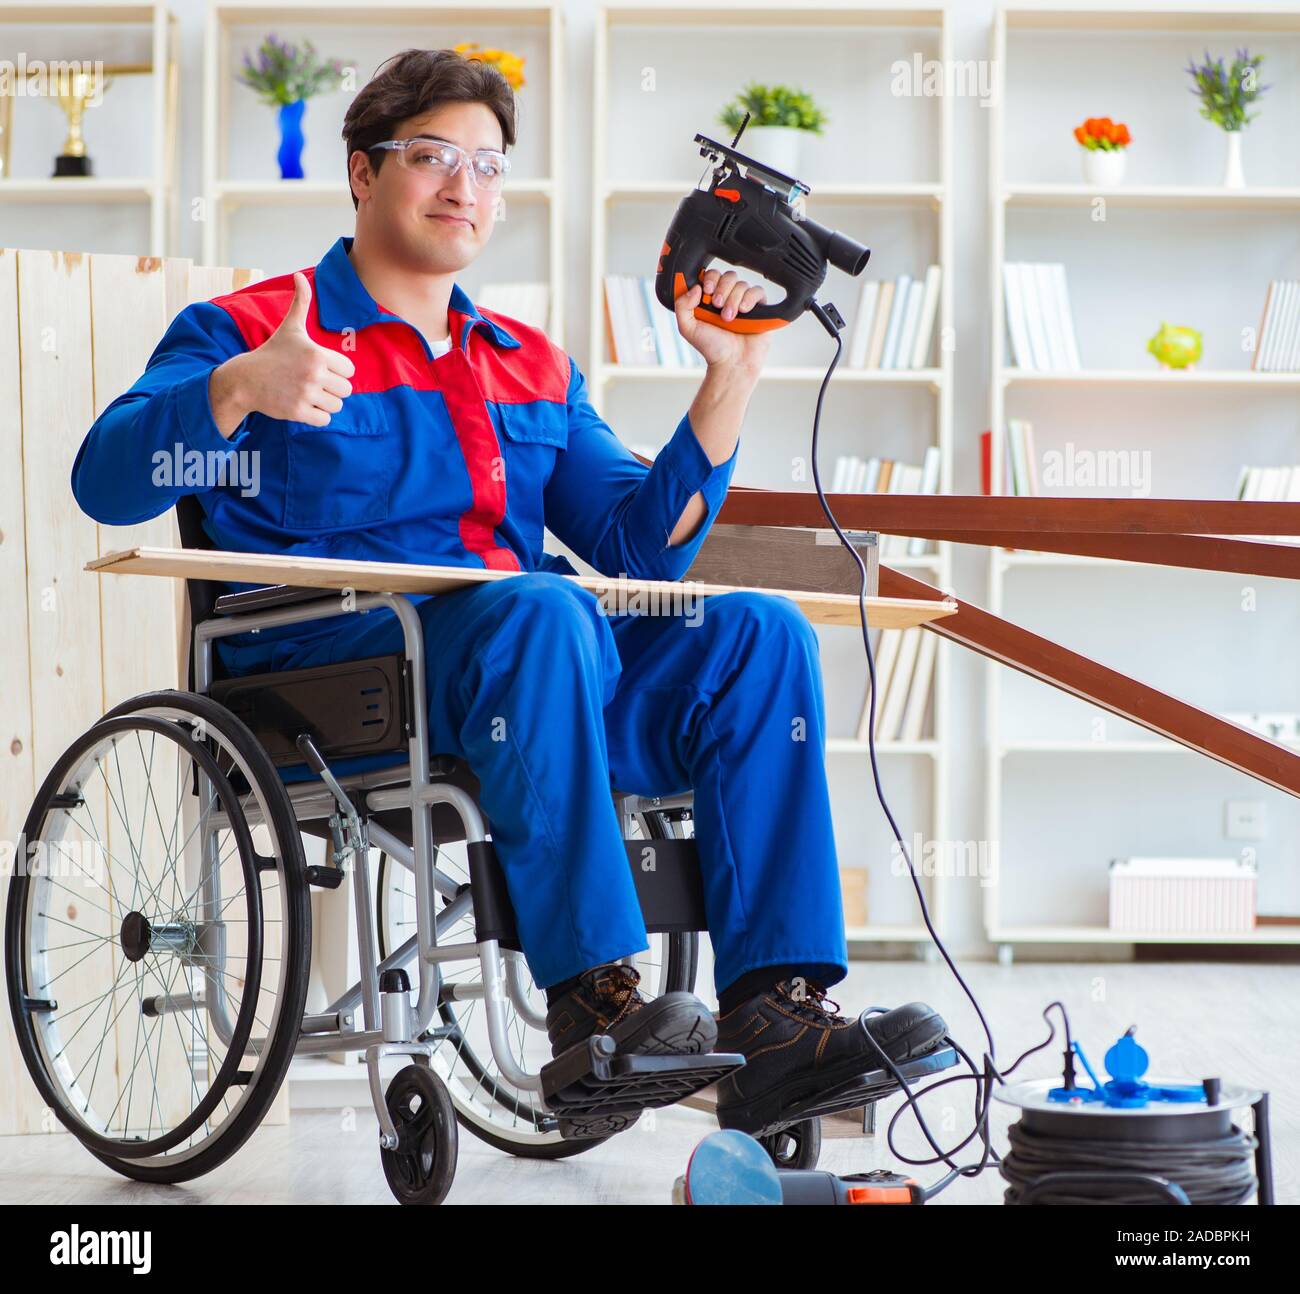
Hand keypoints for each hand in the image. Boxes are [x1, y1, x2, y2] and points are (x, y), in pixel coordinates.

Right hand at [214, 271, 355, 433]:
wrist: (245, 379)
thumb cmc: (272, 353)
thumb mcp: (290, 327)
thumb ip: (301, 302)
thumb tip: (299, 275)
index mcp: (317, 354)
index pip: (350, 370)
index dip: (338, 370)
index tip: (322, 368)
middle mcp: (314, 374)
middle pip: (347, 390)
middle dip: (334, 388)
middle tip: (315, 382)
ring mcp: (306, 395)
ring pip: (337, 406)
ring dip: (327, 402)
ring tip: (309, 393)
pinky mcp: (299, 413)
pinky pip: (325, 420)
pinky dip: (318, 416)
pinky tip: (304, 405)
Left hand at [674, 267, 771, 373]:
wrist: (731, 363)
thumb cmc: (712, 348)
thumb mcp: (688, 328)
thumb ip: (682, 306)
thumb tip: (695, 287)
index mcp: (711, 299)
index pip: (712, 276)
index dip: (710, 279)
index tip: (706, 291)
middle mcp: (728, 298)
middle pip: (728, 276)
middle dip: (722, 289)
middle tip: (717, 306)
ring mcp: (744, 302)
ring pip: (742, 284)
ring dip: (733, 299)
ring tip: (729, 318)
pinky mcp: (759, 308)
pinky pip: (757, 291)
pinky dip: (749, 299)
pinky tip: (743, 312)